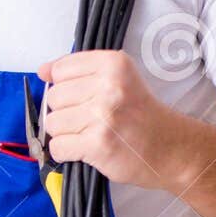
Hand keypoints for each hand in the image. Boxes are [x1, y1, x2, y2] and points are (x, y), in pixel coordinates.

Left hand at [35, 50, 193, 190]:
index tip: (85, 97)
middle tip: (93, 120)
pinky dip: (66, 152)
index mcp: (112, 64)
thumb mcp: (118, 80)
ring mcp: (102, 115)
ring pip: (53, 123)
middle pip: (54, 98)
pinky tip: (86, 149)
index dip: (66, 87)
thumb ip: (79, 72)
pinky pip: (58, 147)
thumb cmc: (142, 116)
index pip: (60, 70)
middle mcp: (108, 86)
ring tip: (91, 134)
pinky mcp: (98, 144)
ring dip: (66, 134)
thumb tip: (42, 71)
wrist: (172, 149)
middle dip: (67, 112)